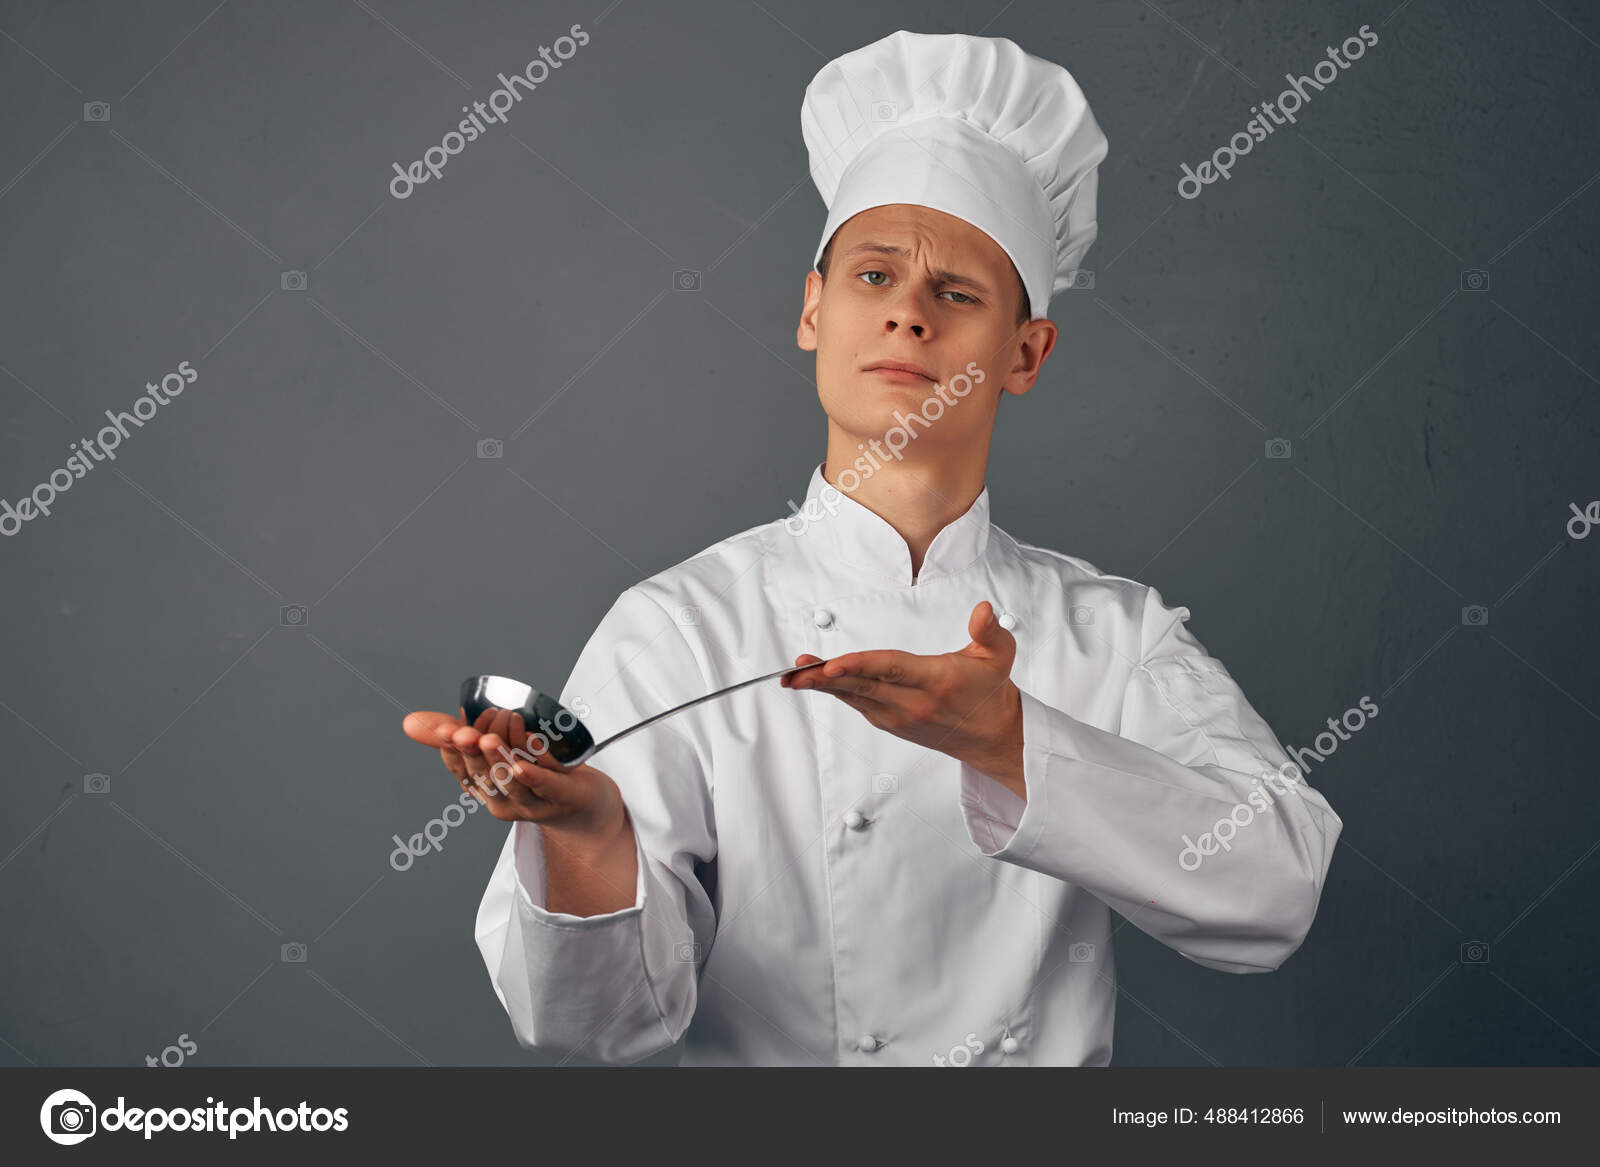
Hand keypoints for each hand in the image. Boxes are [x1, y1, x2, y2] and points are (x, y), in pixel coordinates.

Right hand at [400, 705, 625, 835]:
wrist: (585, 805)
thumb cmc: (536, 773)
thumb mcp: (497, 752)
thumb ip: (459, 735)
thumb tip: (409, 722)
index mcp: (485, 787)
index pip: (460, 769)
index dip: (451, 749)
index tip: (447, 728)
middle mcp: (503, 799)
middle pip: (484, 774)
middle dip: (473, 752)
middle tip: (467, 731)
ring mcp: (532, 803)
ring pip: (511, 779)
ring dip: (501, 756)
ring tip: (493, 733)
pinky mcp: (563, 798)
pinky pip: (545, 786)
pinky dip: (533, 776)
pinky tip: (522, 765)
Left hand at [780, 600, 1025, 793]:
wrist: (990, 734)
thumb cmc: (989, 690)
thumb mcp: (999, 655)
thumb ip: (990, 630)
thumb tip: (983, 610)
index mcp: (937, 681)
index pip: (892, 670)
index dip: (859, 666)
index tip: (831, 664)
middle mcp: (914, 703)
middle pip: (863, 687)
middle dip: (824, 678)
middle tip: (795, 670)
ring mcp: (900, 716)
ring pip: (854, 697)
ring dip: (821, 686)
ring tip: (792, 675)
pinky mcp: (890, 722)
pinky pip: (857, 704)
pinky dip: (834, 692)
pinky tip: (813, 681)